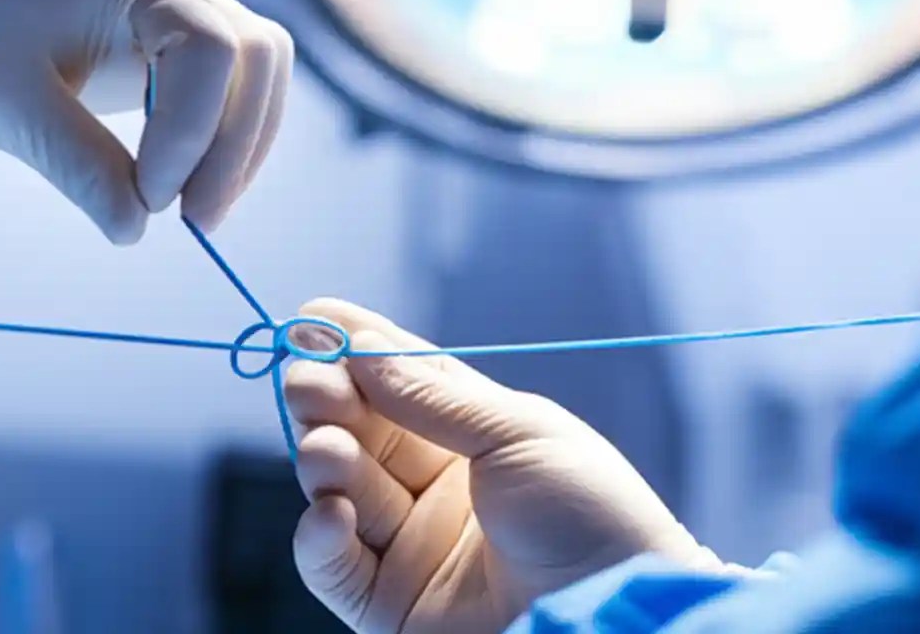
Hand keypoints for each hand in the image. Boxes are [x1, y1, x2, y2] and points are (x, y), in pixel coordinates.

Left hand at [0, 0, 291, 242]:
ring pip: (258, 73)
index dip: (194, 131)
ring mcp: (176, 2)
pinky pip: (233, 89)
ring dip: (239, 148)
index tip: (149, 199)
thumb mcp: (1, 106)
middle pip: (255, 55)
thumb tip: (134, 228)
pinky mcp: (176, 39)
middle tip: (196, 222)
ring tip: (194, 212)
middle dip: (235, 145)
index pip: (208, 46)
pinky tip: (186, 185)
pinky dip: (222, 142)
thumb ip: (75, 164)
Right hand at [285, 299, 724, 632]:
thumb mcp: (521, 434)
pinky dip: (319, 536)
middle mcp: (435, 487)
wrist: (613, 615)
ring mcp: (408, 546)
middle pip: (361, 430)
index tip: (312, 317)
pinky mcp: (386, 605)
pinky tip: (331, 511)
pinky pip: (333, 565)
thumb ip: (433, 397)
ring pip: (340, 488)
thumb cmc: (592, 517)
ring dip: (323, 459)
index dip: (358, 346)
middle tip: (306, 380)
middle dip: (328, 398)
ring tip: (326, 446)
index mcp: (474, 438)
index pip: (402, 380)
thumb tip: (362, 348)